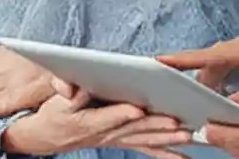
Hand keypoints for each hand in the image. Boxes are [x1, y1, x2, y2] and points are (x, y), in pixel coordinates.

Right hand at [1, 83, 192, 155]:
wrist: (50, 136)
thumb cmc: (55, 114)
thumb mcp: (54, 101)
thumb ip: (64, 91)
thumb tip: (70, 88)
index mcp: (88, 121)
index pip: (107, 117)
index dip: (122, 114)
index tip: (137, 109)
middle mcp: (106, 134)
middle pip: (134, 130)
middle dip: (156, 126)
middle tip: (175, 121)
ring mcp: (117, 139)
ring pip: (145, 140)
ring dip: (167, 139)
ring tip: (187, 135)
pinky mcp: (123, 141)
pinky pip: (148, 149)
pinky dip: (167, 154)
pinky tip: (185, 157)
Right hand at [158, 38, 238, 108]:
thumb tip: (226, 110)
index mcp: (236, 51)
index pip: (202, 56)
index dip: (179, 60)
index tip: (158, 61)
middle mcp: (229, 50)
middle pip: (201, 67)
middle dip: (188, 82)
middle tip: (175, 98)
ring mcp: (230, 55)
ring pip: (207, 73)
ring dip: (203, 88)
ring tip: (195, 104)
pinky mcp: (233, 63)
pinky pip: (215, 74)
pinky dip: (213, 87)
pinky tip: (213, 101)